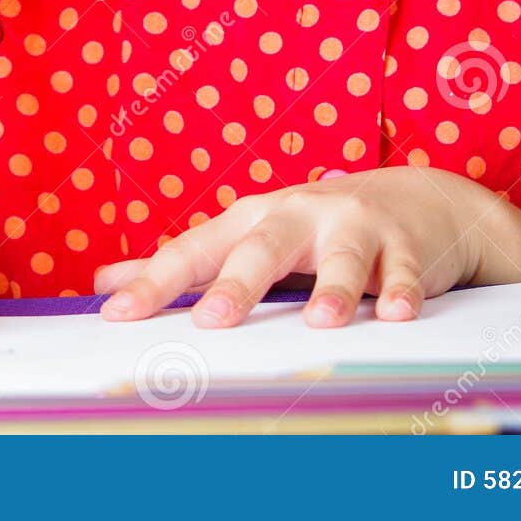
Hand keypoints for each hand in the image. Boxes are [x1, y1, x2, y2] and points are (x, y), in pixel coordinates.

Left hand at [93, 167, 500, 328]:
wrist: (415, 199)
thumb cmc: (316, 226)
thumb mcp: (249, 235)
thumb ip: (184, 263)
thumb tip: (105, 282)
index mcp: (251, 220)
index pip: (193, 251)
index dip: (153, 282)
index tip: (116, 314)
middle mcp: (298, 217)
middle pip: (262, 248)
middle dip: (237, 284)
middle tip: (212, 320)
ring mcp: (355, 227)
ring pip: (343, 257)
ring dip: (334, 288)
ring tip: (322, 321)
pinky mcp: (406, 245)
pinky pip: (406, 270)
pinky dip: (404, 291)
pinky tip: (398, 314)